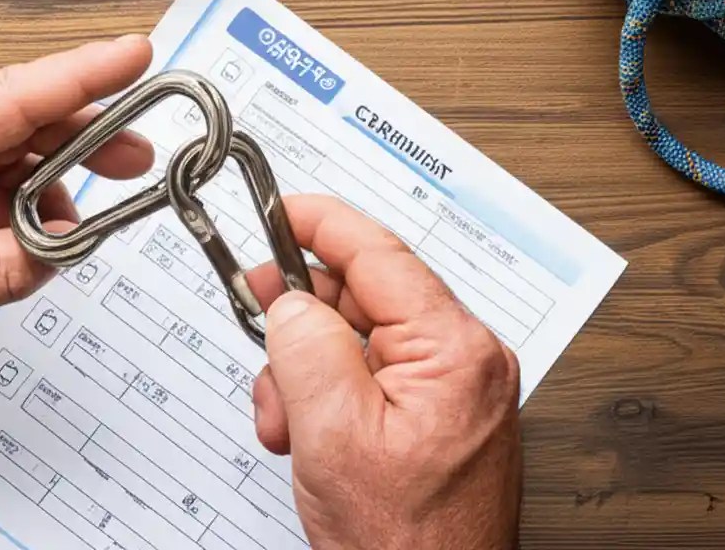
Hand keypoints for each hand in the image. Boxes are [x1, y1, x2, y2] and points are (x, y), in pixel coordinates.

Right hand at [246, 196, 521, 549]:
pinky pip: (372, 377)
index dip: (321, 224)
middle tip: (259, 322)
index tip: (281, 209)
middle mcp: (466, 361)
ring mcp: (454, 390)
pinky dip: (328, 397)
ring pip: (359, 340)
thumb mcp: (333, 434)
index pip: (379, 254)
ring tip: (289, 422)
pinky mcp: (439, 415)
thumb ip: (306, 348)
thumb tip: (292, 300)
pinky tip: (308, 436)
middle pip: (365, 297)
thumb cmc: (403, 543)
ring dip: (307, 371)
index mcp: (455, 351)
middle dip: (302, 321)